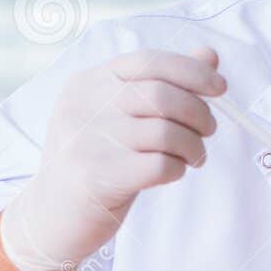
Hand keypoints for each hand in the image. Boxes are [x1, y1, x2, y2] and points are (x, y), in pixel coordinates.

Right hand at [0, 47, 224, 270]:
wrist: (51, 215)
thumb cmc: (97, 160)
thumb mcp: (122, 115)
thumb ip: (163, 84)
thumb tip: (209, 56)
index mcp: (91, 81)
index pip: (150, 61)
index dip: (192, 72)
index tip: (220, 88)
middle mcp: (86, 104)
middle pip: (163, 96)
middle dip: (199, 114)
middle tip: (207, 132)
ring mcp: (88, 139)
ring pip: (166, 132)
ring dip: (193, 146)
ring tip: (193, 158)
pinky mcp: (96, 175)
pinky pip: (159, 165)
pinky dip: (177, 169)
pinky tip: (172, 173)